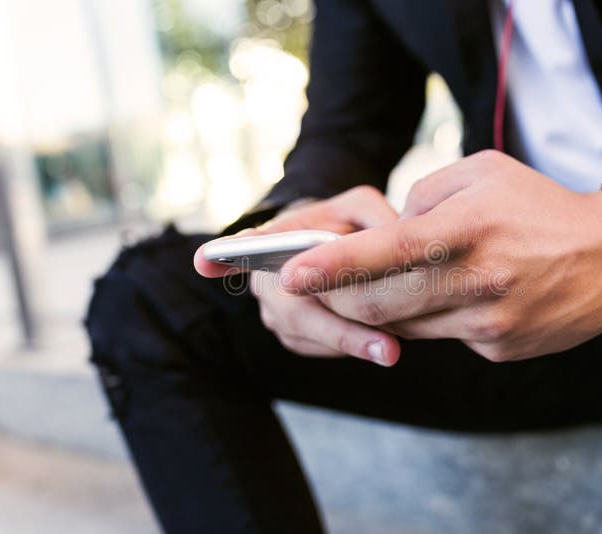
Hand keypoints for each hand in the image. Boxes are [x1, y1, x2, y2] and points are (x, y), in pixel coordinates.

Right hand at [193, 186, 401, 365]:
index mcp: (271, 240)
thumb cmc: (343, 222)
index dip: (228, 254)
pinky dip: (352, 345)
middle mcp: (264, 280)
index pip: (246, 245)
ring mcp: (274, 314)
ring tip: (391, 349)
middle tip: (386, 350)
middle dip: (342, 333)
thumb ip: (377, 218)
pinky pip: (322, 348)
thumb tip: (396, 242)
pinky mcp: (293, 337)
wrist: (328, 247)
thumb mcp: (360, 207)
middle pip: (295, 312)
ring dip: (353, 344)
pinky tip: (381, 340)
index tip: (205, 260)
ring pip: (312, 337)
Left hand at [280, 151, 601, 361]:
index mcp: (467, 228)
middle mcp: (476, 280)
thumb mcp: (483, 174)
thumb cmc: (539, 207)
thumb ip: (424, 196)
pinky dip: (427, 319)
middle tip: (313, 288)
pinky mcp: (499, 348)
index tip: (287, 274)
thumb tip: (387, 229)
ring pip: (403, 328)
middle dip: (335, 300)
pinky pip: (442, 338)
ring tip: (370, 289)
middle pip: (378, 305)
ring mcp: (488, 321)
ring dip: (376, 312)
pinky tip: (448, 298)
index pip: (384, 252)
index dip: (330, 266)